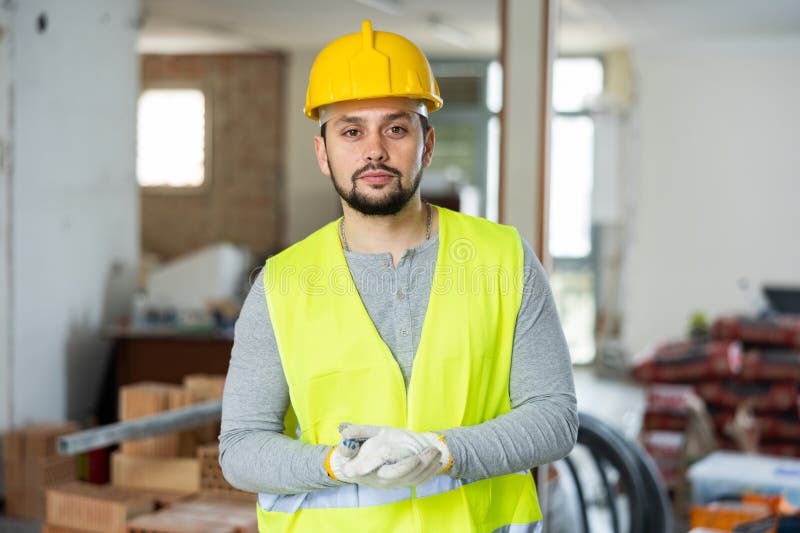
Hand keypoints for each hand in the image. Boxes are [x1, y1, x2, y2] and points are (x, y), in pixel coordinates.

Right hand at [336, 424, 451, 487]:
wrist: (372, 463)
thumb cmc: (366, 446)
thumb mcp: (362, 435)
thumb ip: (355, 433)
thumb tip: (344, 432)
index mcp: (363, 468)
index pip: (368, 467)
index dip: (379, 462)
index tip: (388, 452)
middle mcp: (378, 479)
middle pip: (394, 475)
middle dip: (410, 466)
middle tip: (421, 454)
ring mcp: (393, 483)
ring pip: (410, 479)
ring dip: (425, 467)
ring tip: (435, 452)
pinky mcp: (404, 484)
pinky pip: (419, 481)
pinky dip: (430, 473)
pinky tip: (437, 462)